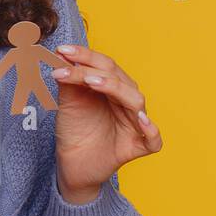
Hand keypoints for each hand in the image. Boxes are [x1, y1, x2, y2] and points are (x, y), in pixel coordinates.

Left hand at [50, 44, 162, 202]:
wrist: (72, 165)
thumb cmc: (75, 130)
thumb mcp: (68, 102)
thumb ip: (68, 80)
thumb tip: (62, 53)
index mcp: (113, 87)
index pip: (103, 64)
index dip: (84, 55)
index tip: (61, 50)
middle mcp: (126, 101)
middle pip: (118, 77)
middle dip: (93, 68)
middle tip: (69, 64)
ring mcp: (135, 123)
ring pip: (135, 100)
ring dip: (115, 88)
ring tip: (92, 83)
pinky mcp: (138, 146)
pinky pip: (153, 139)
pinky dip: (150, 128)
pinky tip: (140, 119)